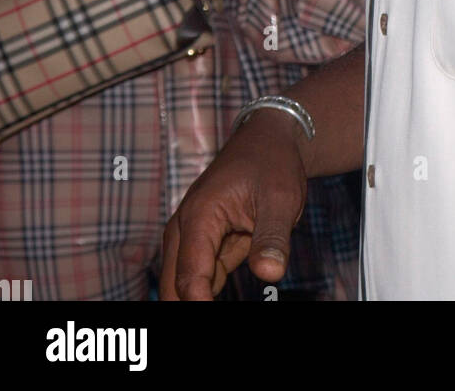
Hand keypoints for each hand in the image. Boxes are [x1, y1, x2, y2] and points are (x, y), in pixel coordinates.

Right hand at [161, 108, 307, 300]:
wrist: (269, 139)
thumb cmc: (273, 161)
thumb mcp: (281, 197)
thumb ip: (273, 237)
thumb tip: (270, 274)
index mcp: (199, 215)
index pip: (190, 278)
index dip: (201, 306)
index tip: (215, 315)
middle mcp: (185, 228)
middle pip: (173, 288)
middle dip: (191, 305)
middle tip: (218, 310)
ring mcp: (190, 236)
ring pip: (182, 286)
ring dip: (199, 300)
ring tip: (228, 283)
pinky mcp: (202, 243)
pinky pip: (199, 278)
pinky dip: (208, 294)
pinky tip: (224, 293)